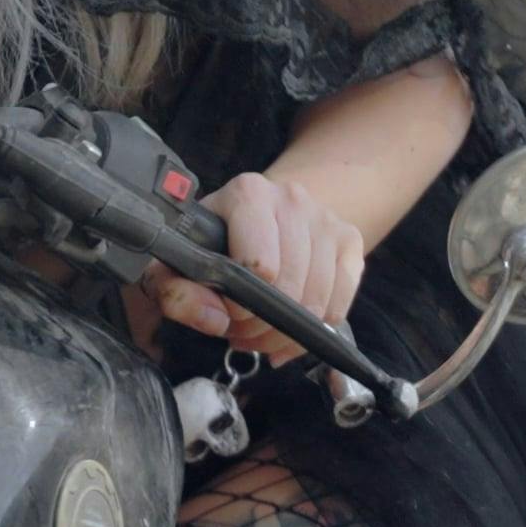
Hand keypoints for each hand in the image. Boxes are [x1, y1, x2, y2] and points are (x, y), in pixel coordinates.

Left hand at [138, 172, 364, 365]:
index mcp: (248, 193)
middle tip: (243, 330)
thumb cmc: (215, 242)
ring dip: (287, 333)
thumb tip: (215, 320)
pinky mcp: (350, 240)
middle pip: (289, 287)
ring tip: (263, 330)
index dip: (242, 301)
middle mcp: (292, 198)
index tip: (228, 309)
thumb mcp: (177, 263)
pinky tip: (292, 330)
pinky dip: (316, 332)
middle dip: (263, 324)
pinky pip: (340, 305)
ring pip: (317, 301)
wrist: (262, 216)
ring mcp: (326, 218)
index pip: (259, 264)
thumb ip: (175, 291)